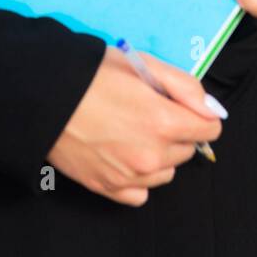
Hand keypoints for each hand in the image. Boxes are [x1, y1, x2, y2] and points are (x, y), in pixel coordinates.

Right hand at [46, 46, 225, 205]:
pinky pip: (142, 192)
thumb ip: (185, 86)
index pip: (210, 129)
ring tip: (131, 131)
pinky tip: (122, 155)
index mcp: (164, 122)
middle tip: (146, 110)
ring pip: (167, 172)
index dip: (197, 112)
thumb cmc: (90, 74)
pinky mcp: (109, 189)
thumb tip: (213, 111)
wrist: (42, 97)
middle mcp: (152, 156)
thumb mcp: (141, 64)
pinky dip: (138, 177)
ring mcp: (130, 176)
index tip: (177, 104)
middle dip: (176, 130)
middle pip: (187, 150)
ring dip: (159, 154)